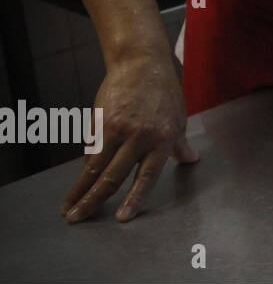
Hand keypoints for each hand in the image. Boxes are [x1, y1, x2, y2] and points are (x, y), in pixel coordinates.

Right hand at [61, 55, 197, 223]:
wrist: (141, 63)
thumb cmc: (163, 93)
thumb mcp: (178, 119)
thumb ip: (180, 144)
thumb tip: (192, 160)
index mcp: (164, 139)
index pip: (148, 176)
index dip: (135, 198)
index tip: (122, 218)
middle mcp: (141, 135)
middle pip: (114, 175)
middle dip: (95, 201)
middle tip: (80, 219)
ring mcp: (119, 128)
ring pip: (95, 166)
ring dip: (80, 190)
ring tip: (69, 209)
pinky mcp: (101, 120)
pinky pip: (90, 150)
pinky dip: (83, 169)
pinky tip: (77, 184)